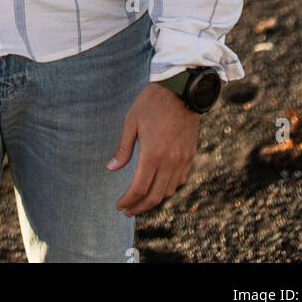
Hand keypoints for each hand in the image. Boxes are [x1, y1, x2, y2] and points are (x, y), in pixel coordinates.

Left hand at [107, 83, 199, 215]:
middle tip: (127, 211)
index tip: (119, 206)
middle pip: (155, 196)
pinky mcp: (190, 155)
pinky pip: (180, 180)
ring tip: (141, 200)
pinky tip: (159, 185)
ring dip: (154, 199)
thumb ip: (123, 148)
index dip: (128, 200)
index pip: (139, 188)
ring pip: (169, 191)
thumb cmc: (152, 103)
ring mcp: (182, 160)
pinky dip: (169, 187)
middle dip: (139, 207)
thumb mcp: (132, 121)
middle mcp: (169, 161)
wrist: (182, 90)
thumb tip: (111, 168)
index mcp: (152, 154)